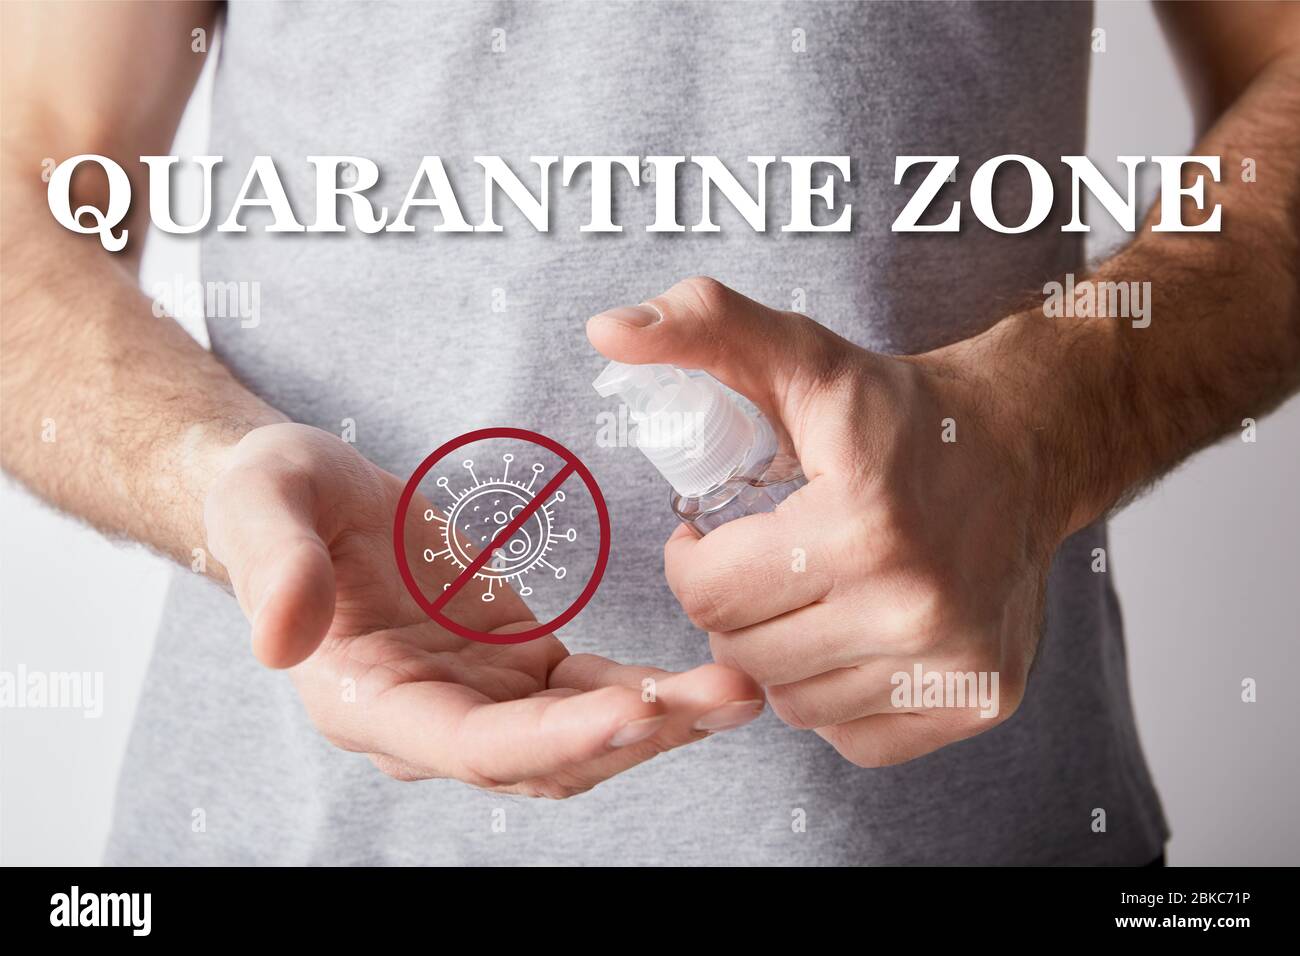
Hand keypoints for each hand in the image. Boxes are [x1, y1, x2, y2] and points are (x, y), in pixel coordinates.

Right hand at [202, 423, 763, 795]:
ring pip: (583, 741)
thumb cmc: (277, 496)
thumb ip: (274, 566)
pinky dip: (653, 692)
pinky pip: (596, 693)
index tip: (631, 713)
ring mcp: (481, 702)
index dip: (550, 742)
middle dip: (635, 737)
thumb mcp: (263, 503)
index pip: (468, 747)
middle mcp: (431, 722)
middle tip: (722, 696)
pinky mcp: (520, 671)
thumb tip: (277, 642)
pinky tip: (711, 677)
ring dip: (662, 723)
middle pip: (543, 760)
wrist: (311, 502)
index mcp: (367, 700)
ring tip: (740, 689)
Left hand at [588, 278, 1064, 766]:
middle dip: (731, 609)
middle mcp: (915, 606)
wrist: (1026, 447)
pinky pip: (852, 736)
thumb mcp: (801, 356)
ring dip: (780, 655)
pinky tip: (851, 634)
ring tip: (806, 596)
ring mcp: (952, 663)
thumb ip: (703, 326)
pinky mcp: (977, 698)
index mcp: (862, 524)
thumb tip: (608, 328)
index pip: (708, 595)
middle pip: (745, 655)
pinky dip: (835, 695)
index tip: (706, 538)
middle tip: (758, 564)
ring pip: (793, 704)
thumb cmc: (901, 412)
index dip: (690, 564)